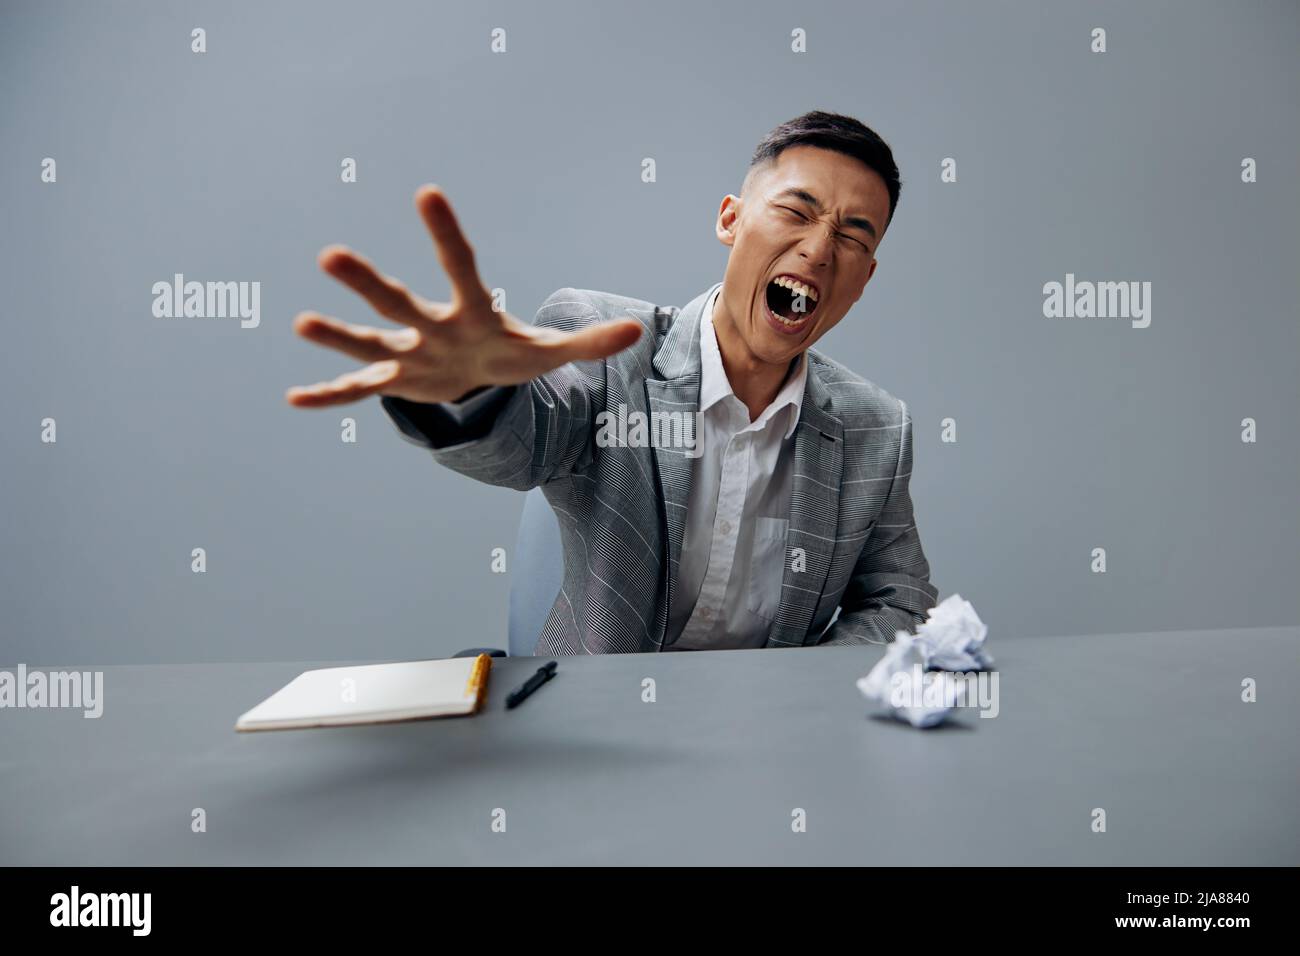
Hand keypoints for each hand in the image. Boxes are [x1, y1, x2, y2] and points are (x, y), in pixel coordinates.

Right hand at [286, 185, 642, 407]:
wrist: (477, 375)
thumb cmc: (510, 351)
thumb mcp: (549, 352)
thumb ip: (587, 342)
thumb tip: (635, 332)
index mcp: (471, 311)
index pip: (460, 267)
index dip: (445, 234)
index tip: (426, 192)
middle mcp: (431, 326)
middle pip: (399, 302)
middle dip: (368, 283)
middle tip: (330, 255)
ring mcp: (408, 354)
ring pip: (370, 344)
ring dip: (338, 337)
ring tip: (301, 323)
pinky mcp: (395, 383)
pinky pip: (358, 392)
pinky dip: (328, 396)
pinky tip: (294, 400)